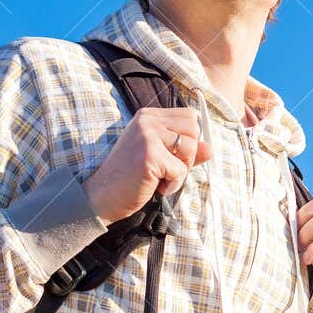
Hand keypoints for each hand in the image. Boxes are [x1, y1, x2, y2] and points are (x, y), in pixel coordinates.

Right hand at [83, 108, 212, 224]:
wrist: (102, 196)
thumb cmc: (131, 178)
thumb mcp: (160, 158)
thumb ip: (185, 152)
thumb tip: (211, 148)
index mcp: (149, 116)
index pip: (190, 117)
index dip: (189, 139)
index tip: (171, 156)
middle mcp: (148, 120)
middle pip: (194, 129)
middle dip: (188, 154)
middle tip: (167, 169)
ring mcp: (148, 135)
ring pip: (191, 148)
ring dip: (181, 171)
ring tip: (160, 178)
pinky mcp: (149, 155)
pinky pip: (181, 171)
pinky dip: (173, 185)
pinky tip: (155, 187)